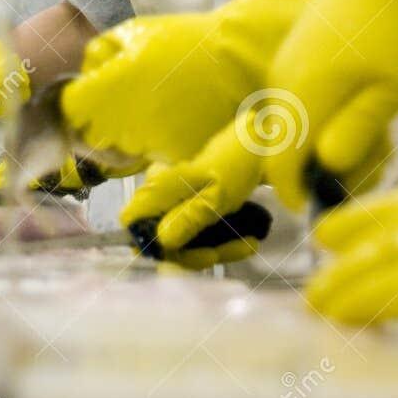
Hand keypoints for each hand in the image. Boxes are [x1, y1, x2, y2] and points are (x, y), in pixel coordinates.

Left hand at [62, 0, 330, 166]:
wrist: (236, 61)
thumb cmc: (182, 40)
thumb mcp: (132, 32)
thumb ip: (99, 55)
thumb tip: (86, 77)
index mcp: (106, 90)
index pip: (70, 109)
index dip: (77, 99)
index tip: (89, 92)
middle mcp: (121, 124)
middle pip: (91, 134)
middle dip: (99, 118)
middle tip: (122, 99)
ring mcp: (147, 145)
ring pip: (121, 148)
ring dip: (127, 132)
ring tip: (154, 104)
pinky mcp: (172, 159)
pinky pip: (151, 154)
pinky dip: (157, 141)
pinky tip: (173, 117)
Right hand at [121, 112, 267, 267]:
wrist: (265, 142)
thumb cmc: (237, 163)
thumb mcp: (215, 196)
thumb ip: (187, 219)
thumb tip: (161, 241)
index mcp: (158, 186)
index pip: (132, 221)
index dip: (151, 245)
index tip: (181, 255)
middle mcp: (160, 191)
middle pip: (160, 235)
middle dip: (192, 252)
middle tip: (222, 254)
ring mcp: (176, 196)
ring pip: (184, 235)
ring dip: (214, 247)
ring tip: (248, 244)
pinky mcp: (193, 201)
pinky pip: (199, 228)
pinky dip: (221, 237)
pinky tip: (248, 239)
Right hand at [264, 0, 397, 209]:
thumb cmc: (394, 29)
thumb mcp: (390, 89)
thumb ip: (355, 131)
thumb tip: (325, 168)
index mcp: (301, 95)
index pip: (278, 165)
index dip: (297, 195)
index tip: (330, 206)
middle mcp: (283, 83)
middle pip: (284, 150)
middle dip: (322, 170)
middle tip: (375, 162)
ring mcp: (286, 67)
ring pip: (293, 126)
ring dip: (329, 142)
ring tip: (380, 131)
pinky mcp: (295, 57)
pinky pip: (299, 102)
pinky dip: (327, 117)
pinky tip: (365, 107)